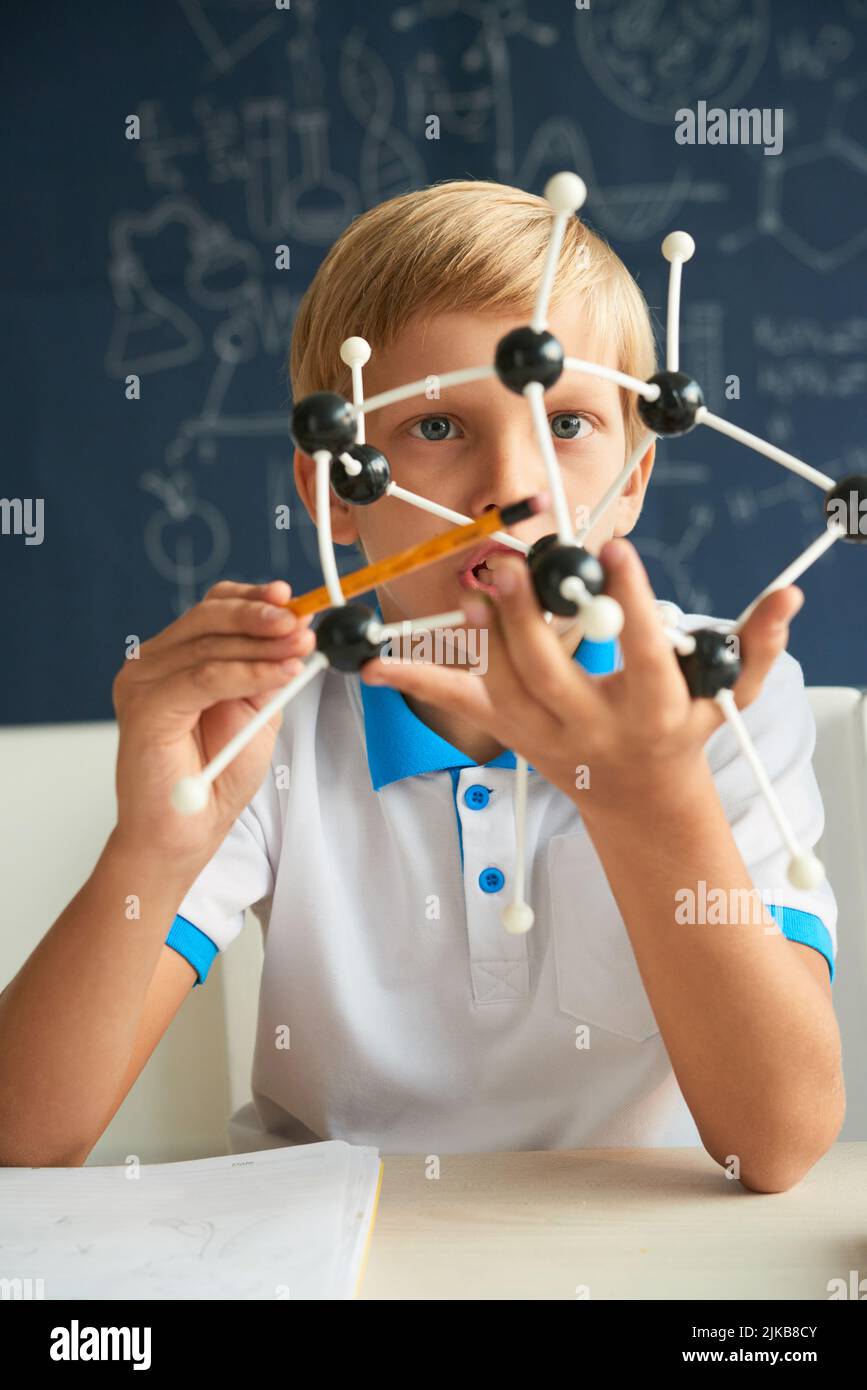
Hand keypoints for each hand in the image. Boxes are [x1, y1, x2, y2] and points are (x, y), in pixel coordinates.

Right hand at [111, 579, 316, 867]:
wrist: (185, 834)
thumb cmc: (216, 778)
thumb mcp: (254, 711)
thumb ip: (266, 672)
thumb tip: (297, 630)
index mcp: (173, 658)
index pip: (211, 609)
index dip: (252, 599)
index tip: (292, 598)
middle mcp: (151, 664)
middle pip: (208, 617)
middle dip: (262, 617)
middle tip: (303, 623)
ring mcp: (142, 682)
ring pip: (209, 645)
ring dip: (263, 645)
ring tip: (302, 647)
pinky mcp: (146, 707)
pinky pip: (205, 678)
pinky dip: (249, 672)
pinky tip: (282, 673)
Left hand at [360, 538, 803, 809]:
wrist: (638, 798)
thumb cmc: (685, 732)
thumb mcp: (729, 698)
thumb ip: (754, 648)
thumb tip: (789, 594)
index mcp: (651, 711)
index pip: (640, 654)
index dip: (629, 604)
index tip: (617, 550)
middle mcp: (590, 726)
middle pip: (549, 672)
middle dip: (526, 617)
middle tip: (510, 560)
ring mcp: (542, 733)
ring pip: (503, 680)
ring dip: (484, 629)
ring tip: (478, 578)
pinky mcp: (508, 729)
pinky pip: (455, 702)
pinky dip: (412, 680)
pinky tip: (370, 662)